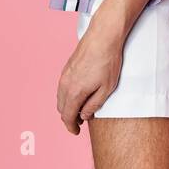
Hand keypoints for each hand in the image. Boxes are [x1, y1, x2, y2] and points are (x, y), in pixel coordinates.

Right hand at [56, 12, 124, 134]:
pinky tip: (79, 94)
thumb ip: (93, 105)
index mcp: (73, 92)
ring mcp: (64, 75)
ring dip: (68, 106)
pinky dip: (68, 95)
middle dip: (69, 117)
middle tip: (80, 122)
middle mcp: (64, 84)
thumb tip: (84, 116)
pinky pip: (63, 87)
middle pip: (61, 108)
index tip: (76, 132)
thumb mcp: (106, 88)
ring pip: (61, 97)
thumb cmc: (107, 61)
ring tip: (81, 109)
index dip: (71, 127)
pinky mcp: (67, 67)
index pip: (67, 116)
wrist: (103, 36)